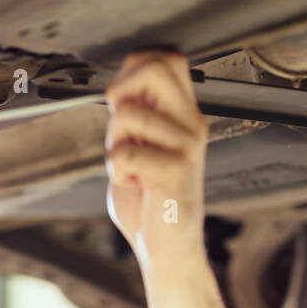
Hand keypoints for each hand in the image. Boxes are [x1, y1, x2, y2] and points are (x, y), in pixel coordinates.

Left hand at [103, 50, 207, 255]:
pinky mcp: (175, 169)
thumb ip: (136, 115)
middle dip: (120, 93)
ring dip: (115, 144)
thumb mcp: (141, 146)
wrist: (168, 248)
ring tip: (131, 168)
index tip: (123, 100)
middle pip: (153, 69)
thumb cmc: (151, 200)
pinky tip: (136, 183)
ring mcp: (186, 145)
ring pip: (129, 113)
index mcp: (184, 116)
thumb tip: (120, 85)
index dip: (133, 69)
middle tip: (121, 126)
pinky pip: (125, 152)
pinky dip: (118, 171)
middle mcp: (191, 125)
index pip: (167, 59)